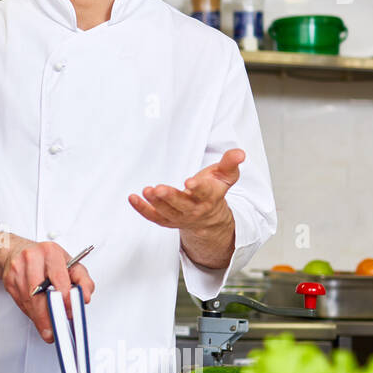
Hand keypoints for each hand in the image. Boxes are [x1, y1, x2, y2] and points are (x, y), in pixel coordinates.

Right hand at [0, 240, 95, 343]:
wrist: (20, 250)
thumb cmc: (47, 258)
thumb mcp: (71, 264)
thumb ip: (83, 281)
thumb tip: (85, 297)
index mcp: (50, 252)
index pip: (59, 280)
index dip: (65, 300)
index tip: (68, 313)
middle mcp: (31, 258)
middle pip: (39, 293)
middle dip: (48, 316)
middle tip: (56, 329)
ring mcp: (17, 270)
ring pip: (28, 301)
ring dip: (39, 318)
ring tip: (49, 328)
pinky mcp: (9, 281)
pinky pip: (20, 303)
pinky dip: (31, 313)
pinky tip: (38, 316)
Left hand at [128, 148, 243, 232]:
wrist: (209, 218)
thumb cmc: (214, 191)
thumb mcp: (225, 176)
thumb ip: (230, 163)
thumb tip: (240, 153)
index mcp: (209, 197)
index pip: (204, 192)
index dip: (198, 187)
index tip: (189, 182)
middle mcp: (194, 209)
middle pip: (182, 205)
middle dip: (170, 197)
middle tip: (158, 189)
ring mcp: (179, 216)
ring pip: (166, 212)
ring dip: (155, 203)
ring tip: (146, 191)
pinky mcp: (166, 220)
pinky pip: (153, 217)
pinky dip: (142, 209)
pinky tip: (132, 198)